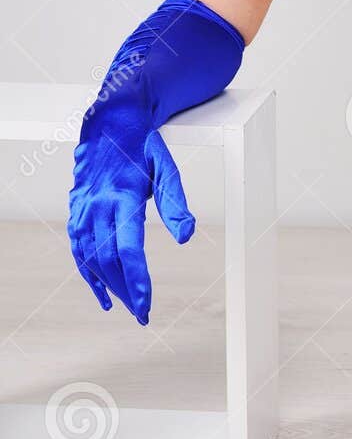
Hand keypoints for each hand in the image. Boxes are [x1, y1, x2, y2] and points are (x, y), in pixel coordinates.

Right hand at [66, 105, 194, 324]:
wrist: (110, 124)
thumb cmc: (143, 147)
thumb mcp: (167, 168)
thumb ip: (176, 202)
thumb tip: (187, 235)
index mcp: (122, 196)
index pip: (127, 248)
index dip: (137, 279)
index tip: (146, 304)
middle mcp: (97, 206)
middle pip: (108, 260)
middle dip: (126, 291)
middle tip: (144, 314)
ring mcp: (83, 210)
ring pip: (92, 259)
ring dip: (110, 286)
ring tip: (131, 306)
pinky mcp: (77, 213)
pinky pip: (79, 251)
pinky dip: (89, 275)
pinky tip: (104, 295)